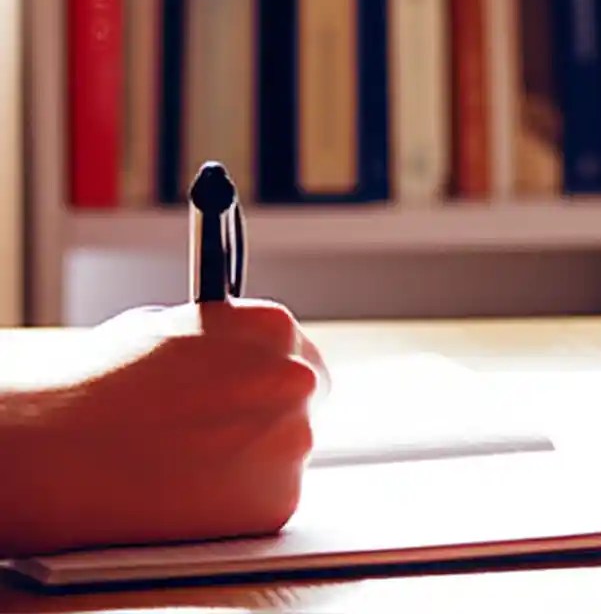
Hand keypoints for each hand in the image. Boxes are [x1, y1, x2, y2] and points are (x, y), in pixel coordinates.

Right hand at [0, 299, 326, 555]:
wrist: (64, 452)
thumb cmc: (100, 386)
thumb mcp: (166, 328)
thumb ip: (217, 342)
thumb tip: (232, 356)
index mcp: (274, 327)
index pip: (297, 353)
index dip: (268, 375)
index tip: (252, 389)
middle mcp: (298, 380)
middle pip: (306, 402)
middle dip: (271, 415)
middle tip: (225, 433)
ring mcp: (295, 442)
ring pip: (287, 454)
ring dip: (253, 460)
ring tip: (188, 464)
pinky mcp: (279, 500)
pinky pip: (268, 500)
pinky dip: (238, 502)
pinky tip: (192, 493)